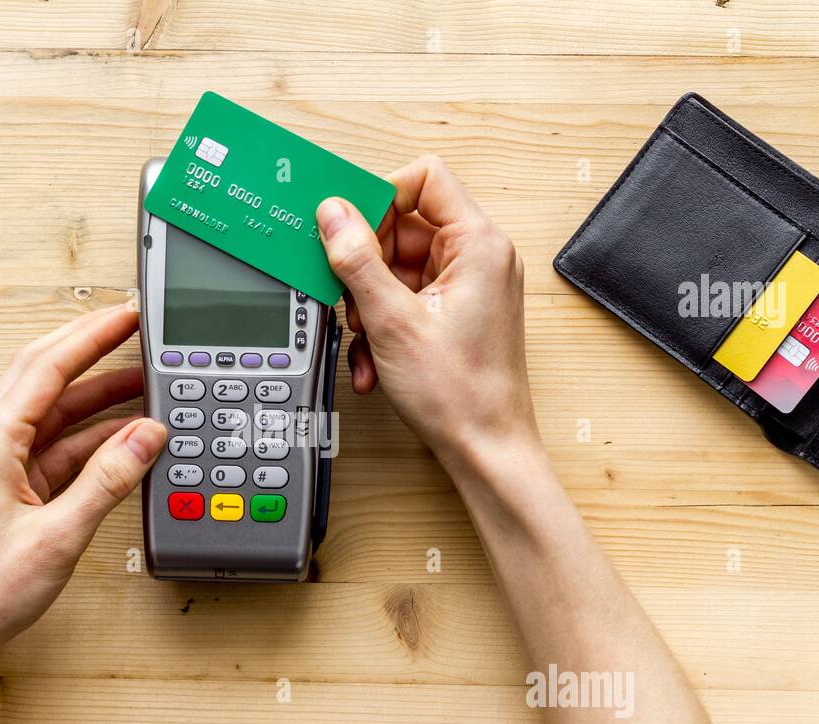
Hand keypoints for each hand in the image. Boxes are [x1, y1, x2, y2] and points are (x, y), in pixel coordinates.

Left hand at [0, 303, 165, 671]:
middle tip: (134, 330)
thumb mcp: (59, 536)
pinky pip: (54, 447)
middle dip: (92, 350)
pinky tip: (123, 439)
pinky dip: (90, 439)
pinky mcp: (5, 487)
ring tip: (143, 386)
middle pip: (45, 377)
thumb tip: (145, 436)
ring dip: (98, 398)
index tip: (126, 314)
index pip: (47, 367)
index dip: (91, 335)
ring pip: (53, 413)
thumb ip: (107, 480)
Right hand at [316, 155, 534, 469]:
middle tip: (349, 298)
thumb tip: (333, 214)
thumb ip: (357, 260)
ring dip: (368, 306)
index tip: (345, 227)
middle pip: (401, 228)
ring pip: (396, 270)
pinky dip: (382, 326)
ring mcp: (466, 289)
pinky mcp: (454, 316)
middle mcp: (477, 259)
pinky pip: (405, 301)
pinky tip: (374, 362)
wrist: (485, 450)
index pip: (425, 179)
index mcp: (477, 245)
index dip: (379, 196)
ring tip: (365, 341)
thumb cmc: (461, 394)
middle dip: (365, 267)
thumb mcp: (392, 321)